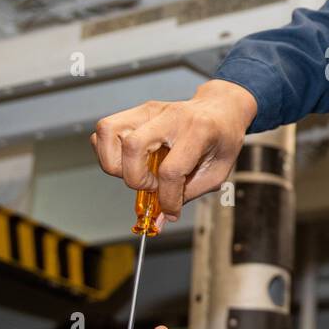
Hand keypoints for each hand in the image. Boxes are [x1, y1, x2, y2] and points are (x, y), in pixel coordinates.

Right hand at [90, 80, 258, 224]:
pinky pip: (106, 129)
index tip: (170, 210)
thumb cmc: (222, 139)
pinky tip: (130, 161)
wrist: (221, 109)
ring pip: (108, 131)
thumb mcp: (216, 172)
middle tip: (151, 185)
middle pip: (132, 146)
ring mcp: (150, 110)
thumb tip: (160, 220)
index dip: (167, 198)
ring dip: (113, 162)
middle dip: (134, 178)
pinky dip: (108, 150)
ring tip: (136, 171)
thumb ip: (187, 195)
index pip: (171, 170)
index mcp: (198, 131)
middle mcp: (171, 116)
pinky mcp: (138, 111)